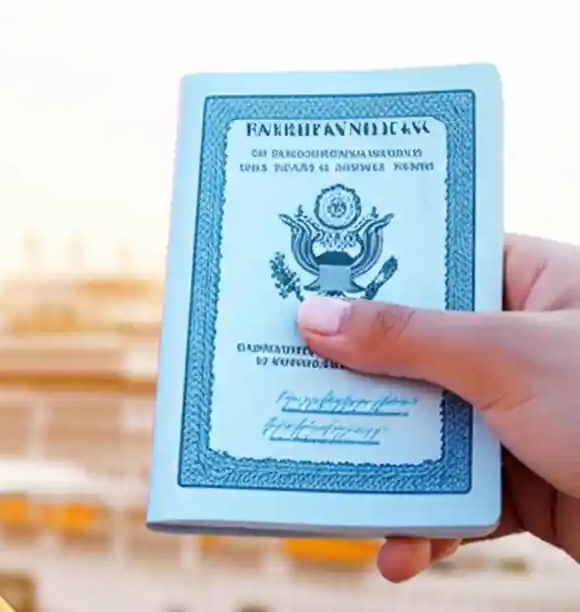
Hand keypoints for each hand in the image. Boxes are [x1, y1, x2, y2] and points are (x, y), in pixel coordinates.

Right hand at [296, 233, 579, 581]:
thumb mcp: (509, 360)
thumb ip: (407, 337)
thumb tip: (312, 317)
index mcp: (533, 284)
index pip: (435, 260)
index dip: (364, 270)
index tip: (294, 279)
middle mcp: (520, 345)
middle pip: (411, 351)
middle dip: (350, 380)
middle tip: (277, 379)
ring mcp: (517, 416)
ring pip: (421, 429)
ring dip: (376, 464)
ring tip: (321, 481)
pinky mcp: (520, 483)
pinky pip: (450, 497)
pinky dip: (422, 526)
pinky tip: (397, 552)